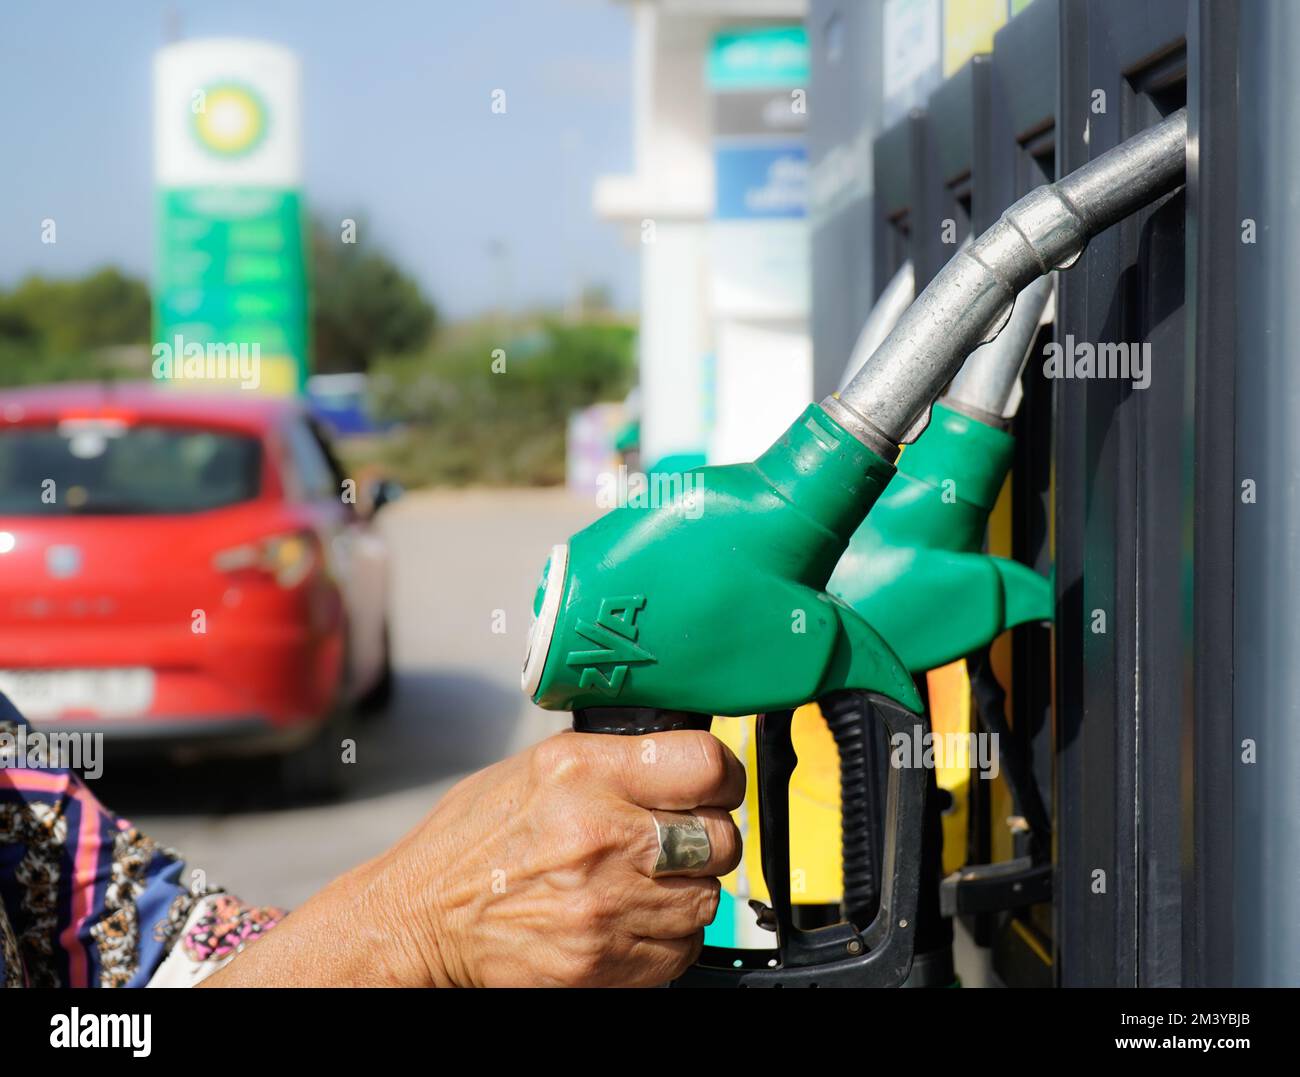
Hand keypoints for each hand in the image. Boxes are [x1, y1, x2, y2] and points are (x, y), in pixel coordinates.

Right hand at [402, 729, 745, 986]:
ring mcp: (603, 903)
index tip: (719, 786)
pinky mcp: (603, 961)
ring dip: (688, 891)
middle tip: (680, 840)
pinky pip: (681, 949)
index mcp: (582, 772)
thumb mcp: (535, 770)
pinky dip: (667, 936)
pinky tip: (629, 917)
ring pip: (707, 899)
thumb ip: (612, 762)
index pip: (705, 764)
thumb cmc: (471, 843)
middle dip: (709, 838)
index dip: (724, 777)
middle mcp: (599, 833)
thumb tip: (678, 761)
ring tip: (643, 882)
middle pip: (719, 837)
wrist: (421, 920)